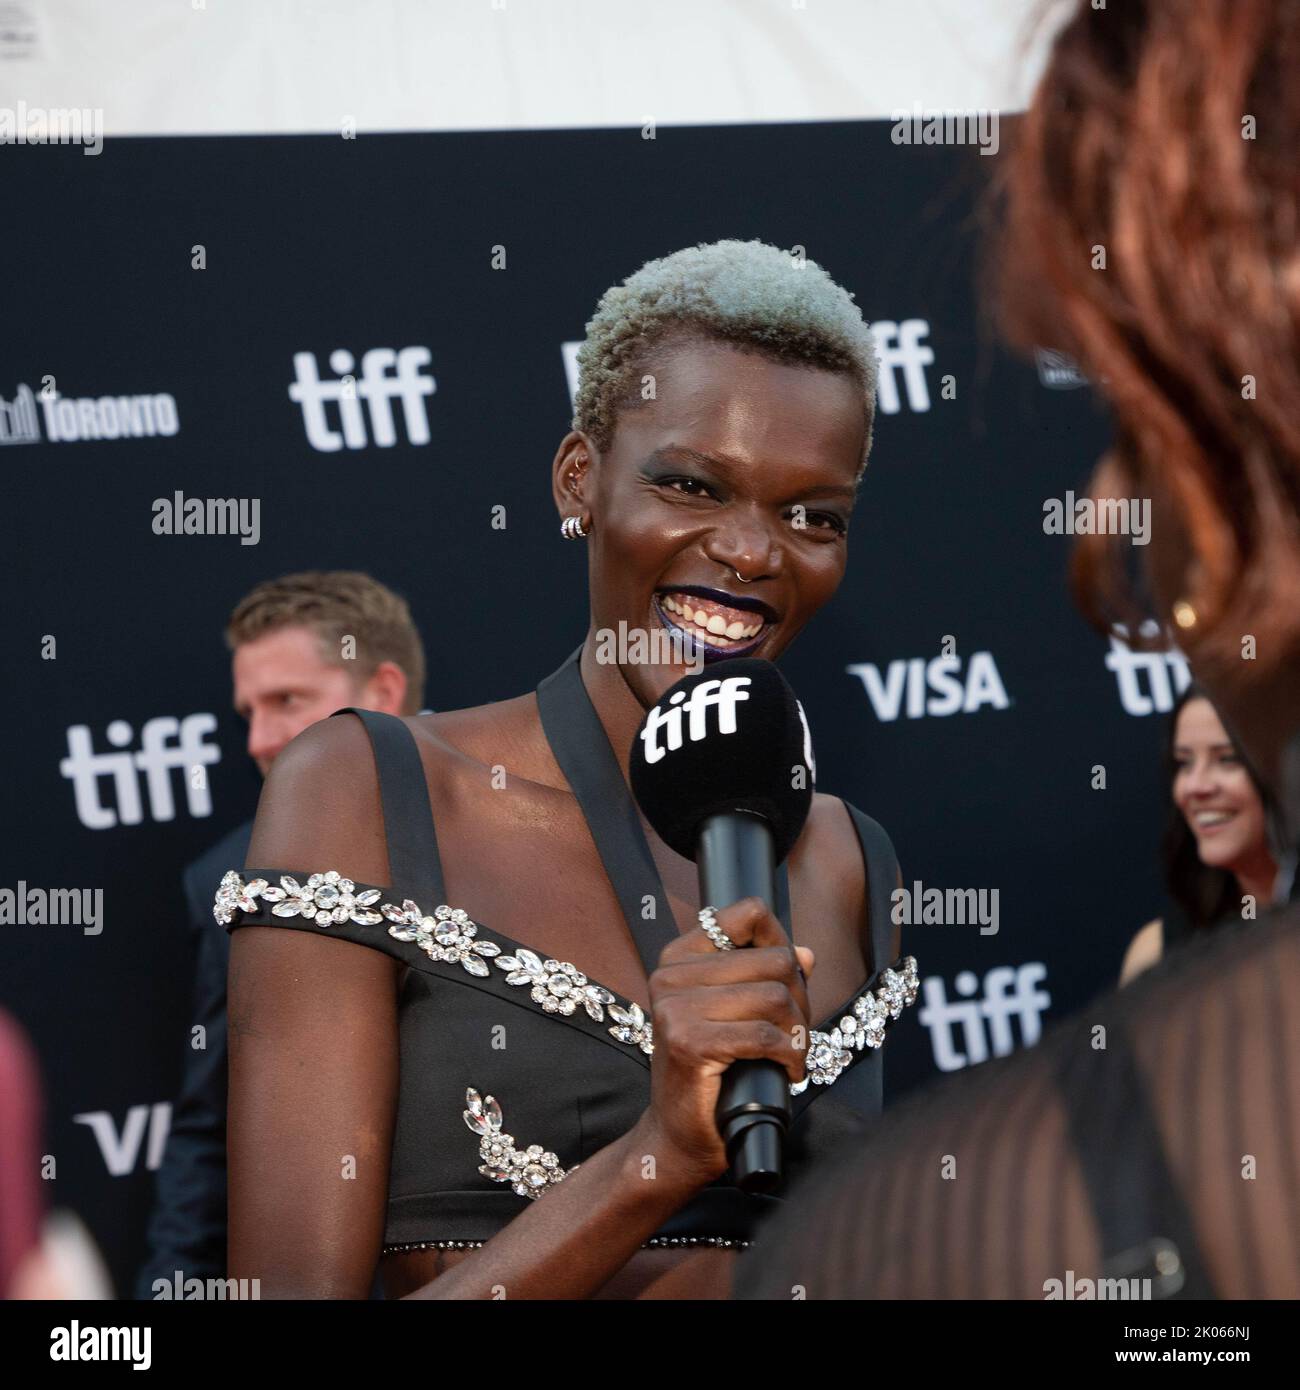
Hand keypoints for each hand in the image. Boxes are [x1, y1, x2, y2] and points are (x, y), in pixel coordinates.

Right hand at [637, 897, 814, 1186]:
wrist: (680, 1135)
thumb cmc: (712, 1073)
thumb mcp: (735, 1012)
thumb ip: (764, 977)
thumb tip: (805, 953)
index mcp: (679, 957)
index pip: (748, 913)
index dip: (782, 943)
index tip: (786, 981)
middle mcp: (670, 975)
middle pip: (775, 960)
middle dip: (800, 1000)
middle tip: (794, 1034)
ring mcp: (675, 1009)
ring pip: (776, 997)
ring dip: (798, 1033)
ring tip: (790, 1054)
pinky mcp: (689, 1043)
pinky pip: (766, 1035)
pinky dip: (790, 1055)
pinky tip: (786, 1071)